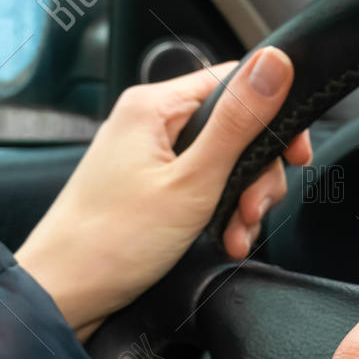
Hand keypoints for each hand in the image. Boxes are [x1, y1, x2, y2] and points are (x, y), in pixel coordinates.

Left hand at [16, 47, 312, 340]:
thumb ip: (238, 123)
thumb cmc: (112, 242)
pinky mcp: (149, 188)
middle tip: (253, 211)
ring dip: (240, 201)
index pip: (234, 81)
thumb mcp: (193, 182)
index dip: (272, 117)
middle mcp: (149, 123)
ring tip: (234, 236)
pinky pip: (201, 187)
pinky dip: (219, 214)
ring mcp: (148, 156)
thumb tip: (275, 64)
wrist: (64, 294)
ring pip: (222, 163)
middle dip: (256, 175)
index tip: (294, 156)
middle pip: (234, 128)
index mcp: (154, 106)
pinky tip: (223, 240)